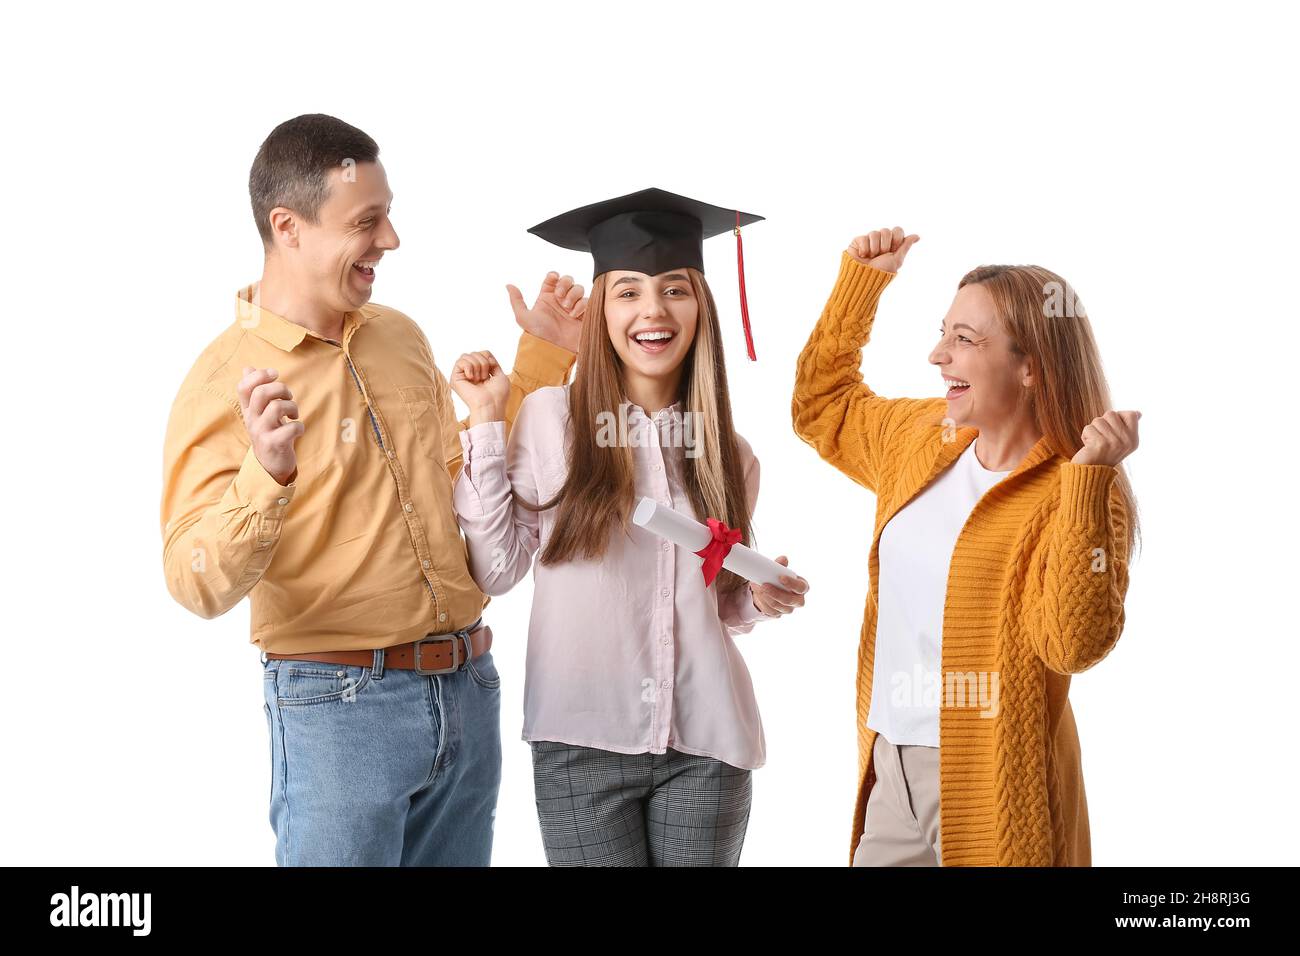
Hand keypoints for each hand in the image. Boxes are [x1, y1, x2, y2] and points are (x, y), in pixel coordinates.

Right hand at [237, 367, 301, 485]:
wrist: (270, 466)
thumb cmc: (269, 432)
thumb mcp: (259, 412)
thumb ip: (254, 391)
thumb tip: (247, 368)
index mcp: (248, 409)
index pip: (243, 386)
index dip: (259, 375)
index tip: (274, 374)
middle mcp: (251, 419)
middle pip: (261, 393)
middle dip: (281, 389)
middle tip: (288, 397)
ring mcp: (261, 432)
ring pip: (277, 407)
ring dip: (292, 406)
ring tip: (294, 414)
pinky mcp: (274, 444)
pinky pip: (291, 428)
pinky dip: (299, 426)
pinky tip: (298, 429)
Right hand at [450, 350, 510, 424]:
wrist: (491, 404)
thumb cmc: (498, 395)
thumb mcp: (501, 375)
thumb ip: (493, 363)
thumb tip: (485, 354)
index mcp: (481, 372)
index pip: (483, 353)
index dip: (489, 359)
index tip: (492, 373)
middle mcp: (471, 373)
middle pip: (475, 352)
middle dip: (483, 363)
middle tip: (484, 378)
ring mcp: (462, 375)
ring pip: (467, 355)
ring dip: (477, 366)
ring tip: (478, 380)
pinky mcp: (455, 378)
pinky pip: (460, 361)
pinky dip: (469, 367)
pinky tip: (471, 378)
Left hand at [507, 271, 586, 351]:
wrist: (554, 350)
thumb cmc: (538, 336)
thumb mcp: (523, 317)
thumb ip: (516, 300)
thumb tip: (508, 285)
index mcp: (547, 297)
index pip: (552, 278)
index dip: (553, 275)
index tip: (552, 279)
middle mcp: (560, 300)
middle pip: (568, 280)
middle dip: (565, 283)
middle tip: (559, 296)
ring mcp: (573, 306)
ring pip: (578, 288)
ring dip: (573, 294)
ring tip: (566, 307)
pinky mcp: (584, 314)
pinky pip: (587, 301)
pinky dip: (581, 305)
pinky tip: (573, 315)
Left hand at [749, 556, 808, 616]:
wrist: (770, 589)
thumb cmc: (778, 578)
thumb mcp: (779, 570)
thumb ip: (781, 564)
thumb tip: (783, 559)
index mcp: (802, 587)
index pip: (801, 587)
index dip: (792, 583)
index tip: (781, 577)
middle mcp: (798, 600)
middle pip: (790, 600)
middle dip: (776, 593)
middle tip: (764, 585)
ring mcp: (788, 609)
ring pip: (778, 606)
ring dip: (766, 597)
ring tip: (757, 587)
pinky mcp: (778, 614)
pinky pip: (770, 611)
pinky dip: (762, 602)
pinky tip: (757, 593)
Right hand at [847, 227, 919, 273]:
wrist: (863, 278)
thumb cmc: (880, 272)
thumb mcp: (896, 260)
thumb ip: (905, 246)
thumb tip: (917, 236)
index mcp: (891, 245)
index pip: (897, 230)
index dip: (896, 239)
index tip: (893, 250)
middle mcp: (880, 241)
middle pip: (886, 231)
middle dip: (885, 245)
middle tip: (881, 255)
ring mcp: (869, 241)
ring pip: (874, 233)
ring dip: (874, 248)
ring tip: (871, 257)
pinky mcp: (858, 242)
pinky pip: (863, 237)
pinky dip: (864, 249)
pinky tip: (863, 256)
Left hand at [1071, 410, 1140, 466]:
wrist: (1092, 474)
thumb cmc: (1104, 454)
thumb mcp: (1121, 442)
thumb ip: (1128, 427)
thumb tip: (1138, 413)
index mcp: (1134, 440)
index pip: (1131, 414)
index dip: (1118, 417)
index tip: (1113, 430)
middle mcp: (1127, 441)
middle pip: (1111, 414)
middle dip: (1101, 424)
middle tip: (1101, 439)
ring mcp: (1114, 443)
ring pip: (1098, 420)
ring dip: (1092, 430)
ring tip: (1095, 443)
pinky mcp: (1100, 444)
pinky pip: (1088, 428)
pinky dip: (1085, 436)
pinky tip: (1089, 447)